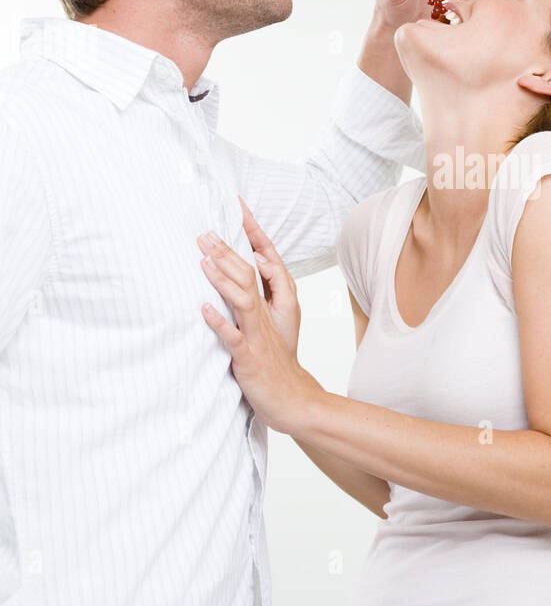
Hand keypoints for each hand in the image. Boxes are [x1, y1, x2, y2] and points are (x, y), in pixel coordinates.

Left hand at [198, 198, 318, 433]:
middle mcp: (269, 313)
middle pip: (249, 274)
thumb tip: (255, 259)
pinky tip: (202, 309)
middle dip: (227, 251)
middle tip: (205, 232)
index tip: (238, 208)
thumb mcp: (279, 318)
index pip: (265, 258)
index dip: (253, 232)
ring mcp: (259, 334)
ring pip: (242, 300)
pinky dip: (218, 323)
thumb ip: (267, 288)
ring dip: (222, 279)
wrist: (293, 397)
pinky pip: (233, 337)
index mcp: (278, 301)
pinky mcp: (248, 357)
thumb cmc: (279, 356)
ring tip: (202, 260)